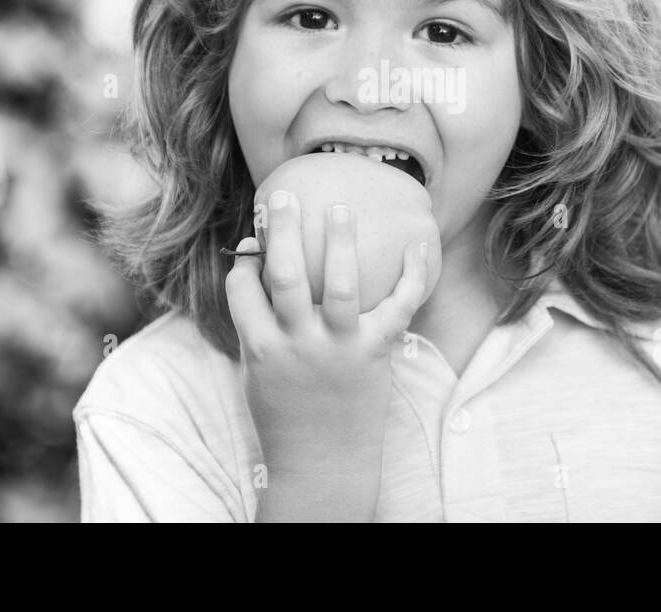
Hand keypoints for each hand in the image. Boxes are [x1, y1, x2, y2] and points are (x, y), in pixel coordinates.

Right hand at [225, 189, 430, 519]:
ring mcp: (338, 348)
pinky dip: (411, 275)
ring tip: (339, 209)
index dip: (244, 261)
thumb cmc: (286, 415)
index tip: (252, 241)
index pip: (242, 289)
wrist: (324, 465)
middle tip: (284, 195)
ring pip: (340, 285)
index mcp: (260, 347)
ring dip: (341, 242)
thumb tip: (254, 272)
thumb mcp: (256, 373)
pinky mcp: (375, 353)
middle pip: (286, 276)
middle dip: (284, 232)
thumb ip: (254, 326)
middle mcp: (297, 343)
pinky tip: (418, 245)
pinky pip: (398, 308)